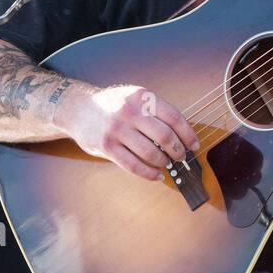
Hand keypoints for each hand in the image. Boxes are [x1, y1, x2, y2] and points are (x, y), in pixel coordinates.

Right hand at [56, 84, 198, 181]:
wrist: (78, 109)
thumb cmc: (113, 106)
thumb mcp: (134, 98)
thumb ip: (154, 111)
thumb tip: (182, 134)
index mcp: (141, 97)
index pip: (174, 117)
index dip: (188, 134)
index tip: (194, 145)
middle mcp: (130, 111)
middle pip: (165, 136)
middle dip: (178, 150)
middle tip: (181, 157)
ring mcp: (117, 129)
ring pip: (151, 152)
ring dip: (164, 162)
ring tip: (166, 164)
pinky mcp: (106, 146)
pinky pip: (133, 165)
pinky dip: (149, 173)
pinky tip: (156, 175)